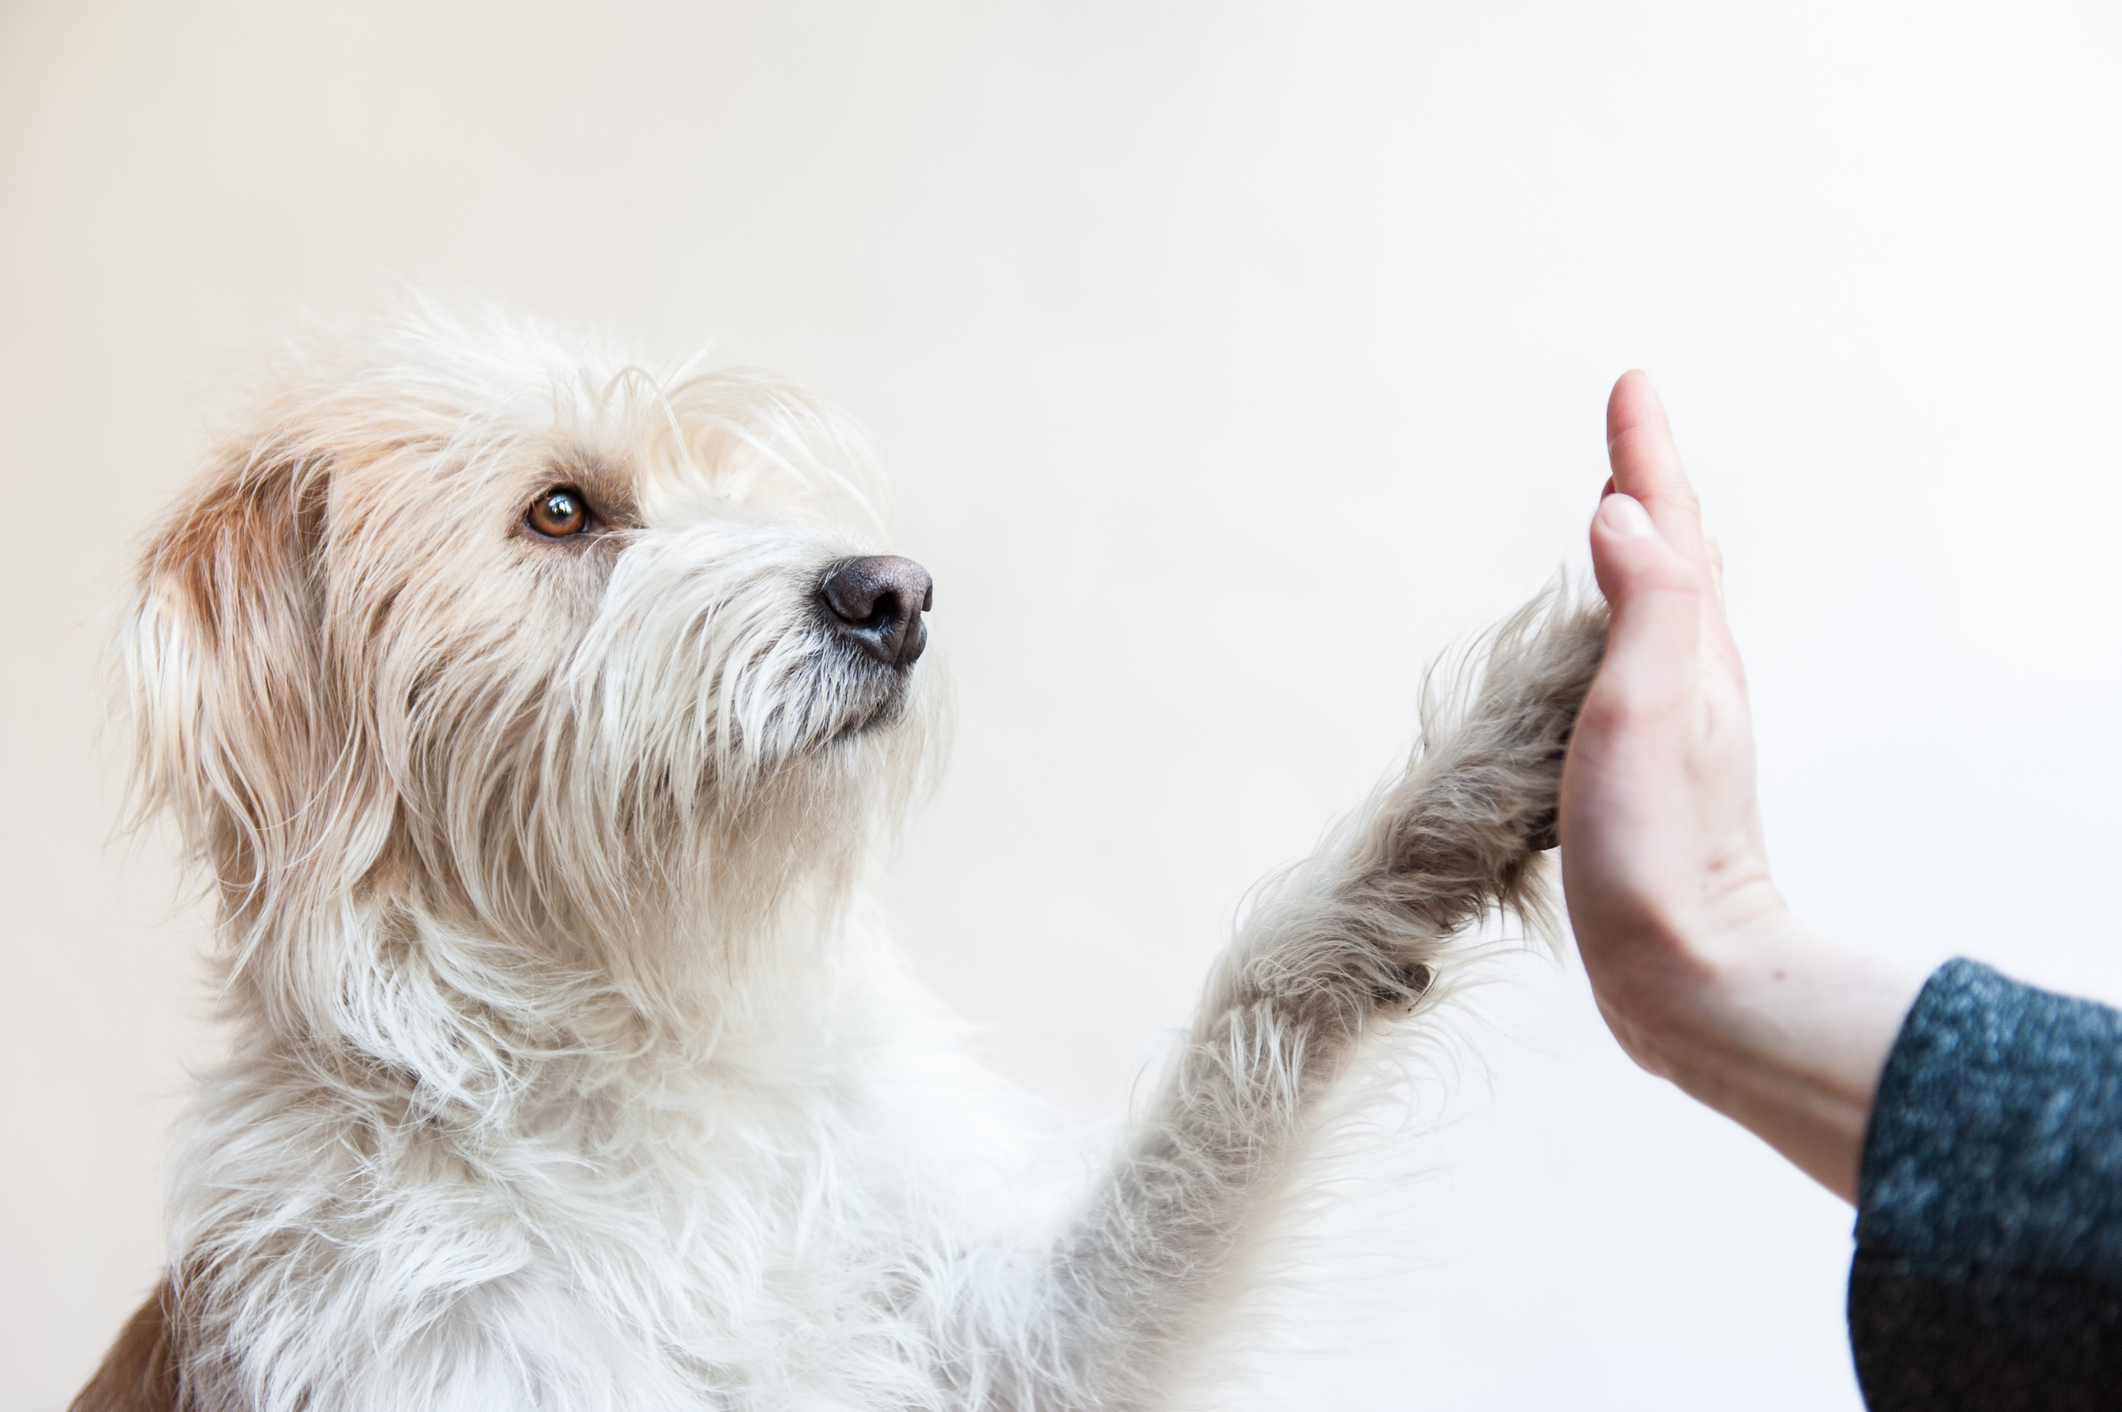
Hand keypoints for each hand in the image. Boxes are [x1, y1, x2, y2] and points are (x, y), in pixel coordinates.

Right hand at [1557, 371, 1922, 1201]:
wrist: (1684, 973)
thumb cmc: (1659, 849)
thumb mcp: (1647, 713)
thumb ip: (1647, 608)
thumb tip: (1623, 516)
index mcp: (1691, 653)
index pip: (1670, 528)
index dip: (1647, 454)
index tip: (1631, 385)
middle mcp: (1694, 679)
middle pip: (1678, 555)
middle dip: (1649, 484)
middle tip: (1626, 428)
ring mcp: (1675, 726)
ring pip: (1661, 607)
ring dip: (1640, 546)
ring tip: (1616, 508)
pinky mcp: (1648, 770)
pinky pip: (1637, 659)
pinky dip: (1619, 616)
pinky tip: (1602, 636)